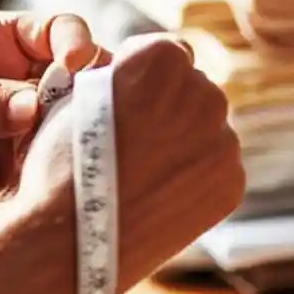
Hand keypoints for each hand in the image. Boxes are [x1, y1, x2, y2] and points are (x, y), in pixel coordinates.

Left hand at [0, 11, 109, 228]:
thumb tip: (32, 108)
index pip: (57, 31)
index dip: (75, 45)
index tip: (74, 68)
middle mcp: (19, 81)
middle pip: (81, 80)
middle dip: (93, 96)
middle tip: (91, 120)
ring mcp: (22, 128)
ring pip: (76, 126)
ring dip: (83, 139)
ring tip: (75, 156)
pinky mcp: (18, 170)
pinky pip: (56, 168)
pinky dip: (66, 174)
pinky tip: (65, 182)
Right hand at [14, 34, 244, 288]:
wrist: (69, 240)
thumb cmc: (61, 164)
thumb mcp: (76, 95)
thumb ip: (119, 76)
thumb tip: (136, 78)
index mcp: (164, 56)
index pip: (167, 53)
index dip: (142, 77)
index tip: (123, 103)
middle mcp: (205, 90)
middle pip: (194, 91)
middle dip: (169, 110)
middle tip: (135, 144)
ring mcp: (224, 140)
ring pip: (208, 131)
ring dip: (184, 145)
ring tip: (143, 177)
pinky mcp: (232, 182)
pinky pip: (217, 170)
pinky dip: (195, 180)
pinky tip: (160, 198)